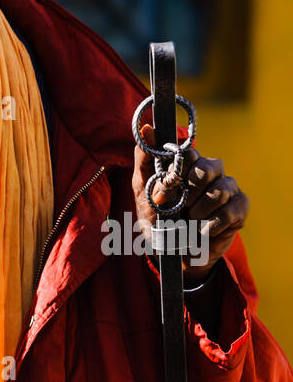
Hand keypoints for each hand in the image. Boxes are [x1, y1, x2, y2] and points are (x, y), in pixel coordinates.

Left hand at [132, 123, 248, 279]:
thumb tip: (147, 128)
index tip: (168, 186)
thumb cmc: (157, 217)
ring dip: (200, 210)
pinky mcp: (239, 208)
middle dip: (190, 191)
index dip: (178, 170)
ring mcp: (228, 188)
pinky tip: (201, 231)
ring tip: (189, 221)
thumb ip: (144, 159)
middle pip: (208, 167)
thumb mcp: (143, 190)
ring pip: (221, 189)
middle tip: (179, 206)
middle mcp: (210, 171)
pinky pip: (231, 211)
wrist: (174, 253)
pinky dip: (212, 224)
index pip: (189, 152)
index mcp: (188, 163)